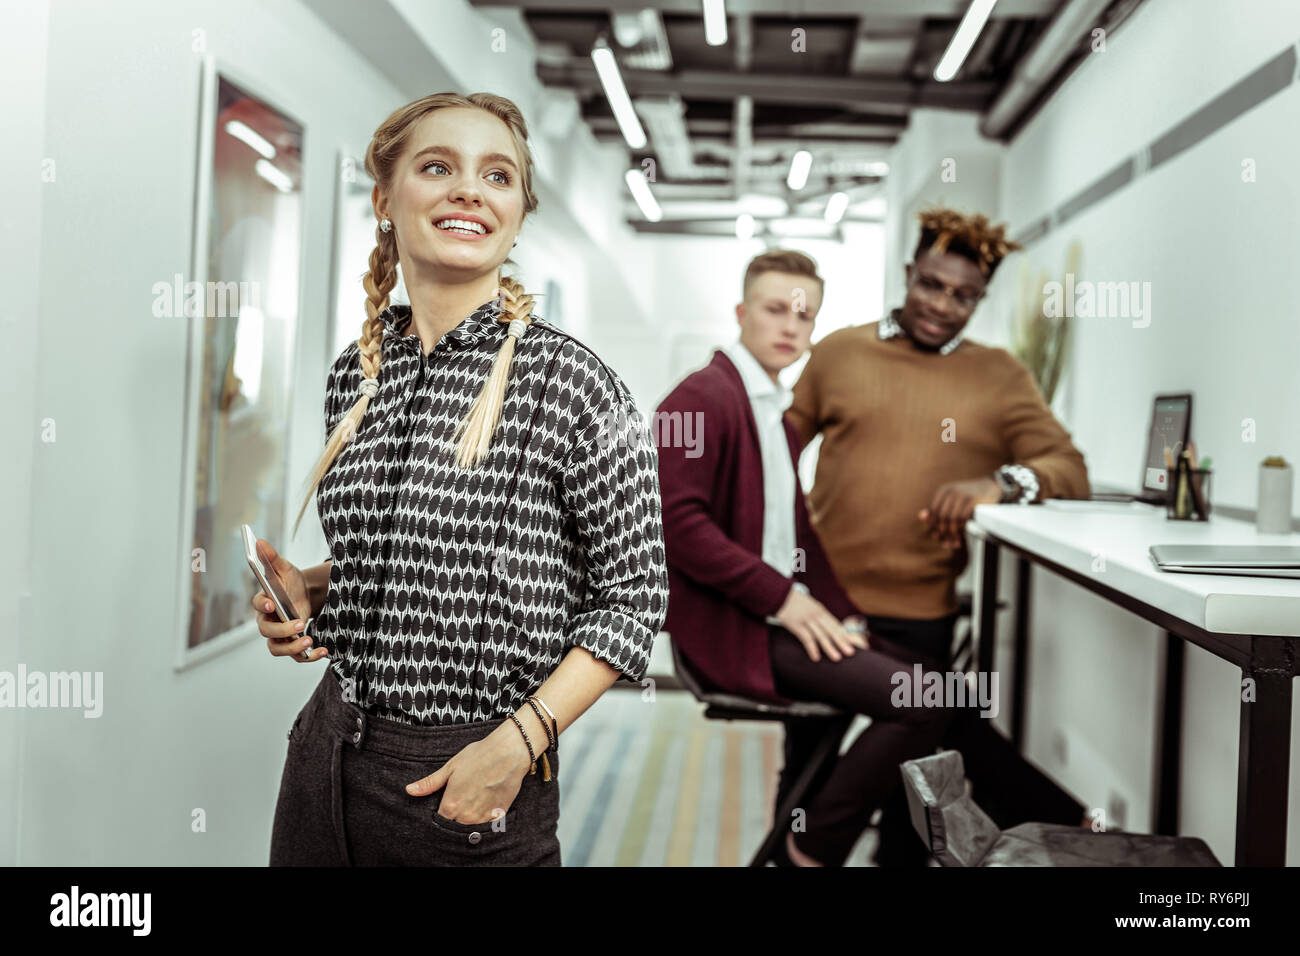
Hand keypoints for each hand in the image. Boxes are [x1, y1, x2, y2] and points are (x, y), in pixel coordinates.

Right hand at [249, 538, 323, 662]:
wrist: (305, 594)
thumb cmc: (290, 582)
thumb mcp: (284, 568)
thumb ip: (272, 557)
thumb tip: (259, 541)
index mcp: (263, 601)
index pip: (257, 605)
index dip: (262, 605)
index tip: (271, 603)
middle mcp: (267, 621)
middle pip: (267, 631)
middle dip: (282, 630)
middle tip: (300, 624)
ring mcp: (278, 635)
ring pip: (277, 648)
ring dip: (292, 648)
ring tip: (310, 642)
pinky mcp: (291, 644)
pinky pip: (296, 656)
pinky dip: (308, 656)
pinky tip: (323, 651)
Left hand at [405, 724, 532, 824]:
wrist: (508, 753)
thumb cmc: (480, 756)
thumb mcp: (451, 767)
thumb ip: (430, 783)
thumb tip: (411, 790)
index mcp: (451, 804)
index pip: (439, 821)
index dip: (441, 814)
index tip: (446, 805)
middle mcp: (466, 816)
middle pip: (454, 826)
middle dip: (455, 818)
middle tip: (462, 800)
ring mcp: (483, 818)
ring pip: (470, 828)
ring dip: (470, 819)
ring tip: (474, 800)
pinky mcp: (498, 816)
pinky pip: (488, 825)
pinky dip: (485, 819)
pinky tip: (487, 803)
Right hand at [775, 588, 868, 662]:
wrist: (780, 595)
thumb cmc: (795, 603)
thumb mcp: (810, 606)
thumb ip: (819, 615)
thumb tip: (830, 627)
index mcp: (821, 610)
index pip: (835, 624)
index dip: (844, 635)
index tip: (852, 644)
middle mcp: (816, 615)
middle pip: (831, 630)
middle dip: (841, 642)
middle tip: (850, 652)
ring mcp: (806, 620)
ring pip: (820, 635)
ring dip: (829, 647)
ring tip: (837, 658)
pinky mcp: (796, 625)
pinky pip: (806, 638)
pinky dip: (812, 648)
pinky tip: (816, 657)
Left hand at [918, 477, 1001, 547]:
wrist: (992, 486)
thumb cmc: (971, 496)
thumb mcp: (953, 500)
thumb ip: (938, 509)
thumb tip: (921, 517)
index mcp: (943, 491)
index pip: (933, 512)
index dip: (934, 526)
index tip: (938, 537)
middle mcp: (951, 491)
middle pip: (941, 517)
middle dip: (943, 533)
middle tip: (947, 542)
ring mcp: (962, 495)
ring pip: (951, 520)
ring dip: (952, 534)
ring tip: (956, 541)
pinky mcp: (972, 500)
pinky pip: (962, 519)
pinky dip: (962, 529)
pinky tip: (963, 534)